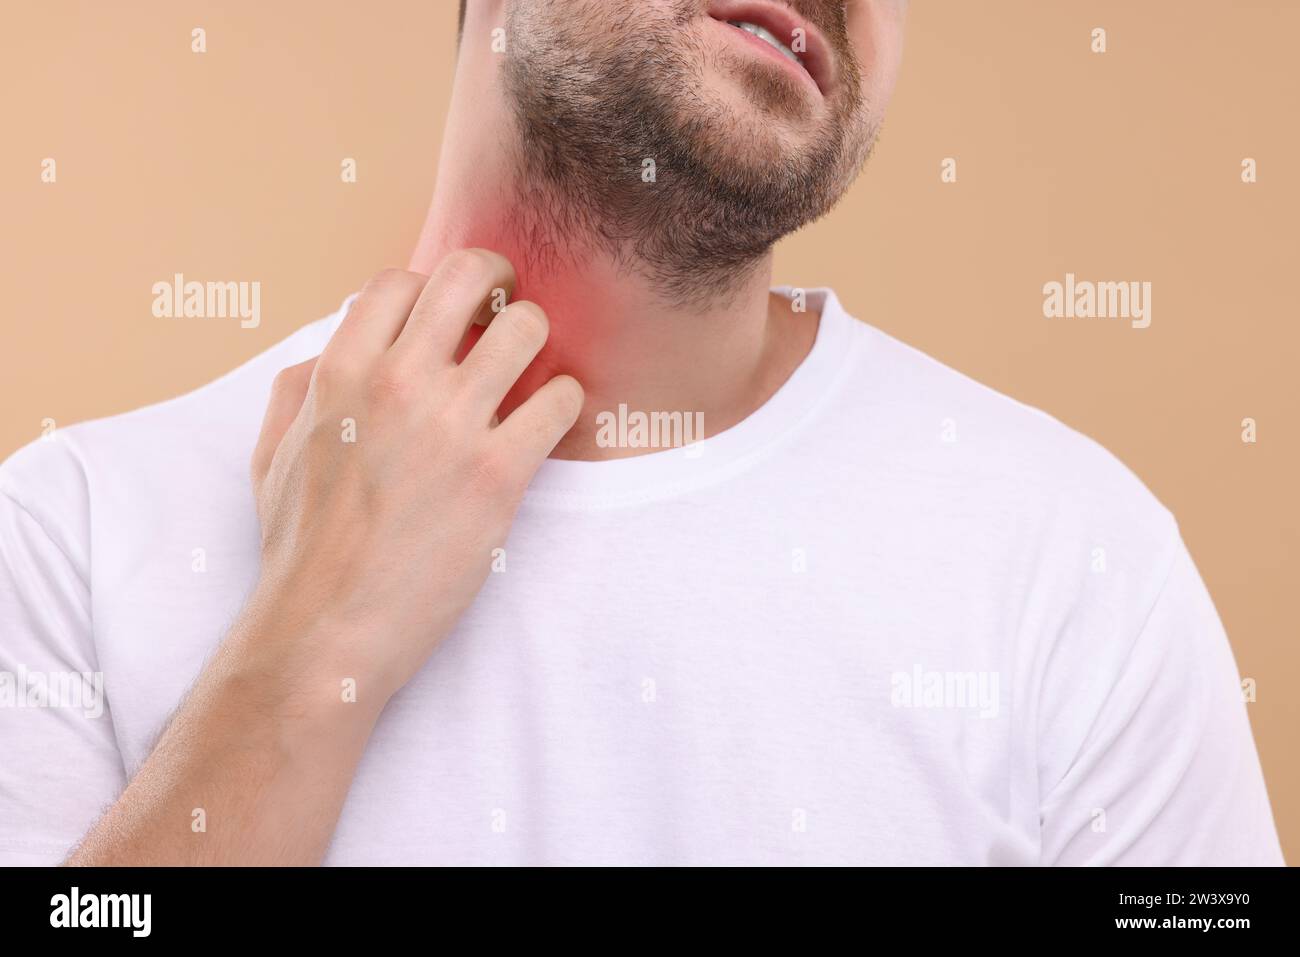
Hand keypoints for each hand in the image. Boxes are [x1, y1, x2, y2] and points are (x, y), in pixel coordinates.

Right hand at [247, 251, 581, 702]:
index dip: (430, 290)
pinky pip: (561, 399)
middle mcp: (398, 381)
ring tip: (532, 372)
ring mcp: (452, 424)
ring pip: (527, 327)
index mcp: (338, 370)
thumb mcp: (271, 454)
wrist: (326, 630)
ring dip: (536, 341)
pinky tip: (548, 423)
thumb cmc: (299, 548)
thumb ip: (299, 389)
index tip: (449, 315)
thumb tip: (329, 349)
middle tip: (505, 312)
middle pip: (471, 275)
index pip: (400, 279)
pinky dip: (566, 402)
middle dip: (498, 282)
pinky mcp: (499, 473)